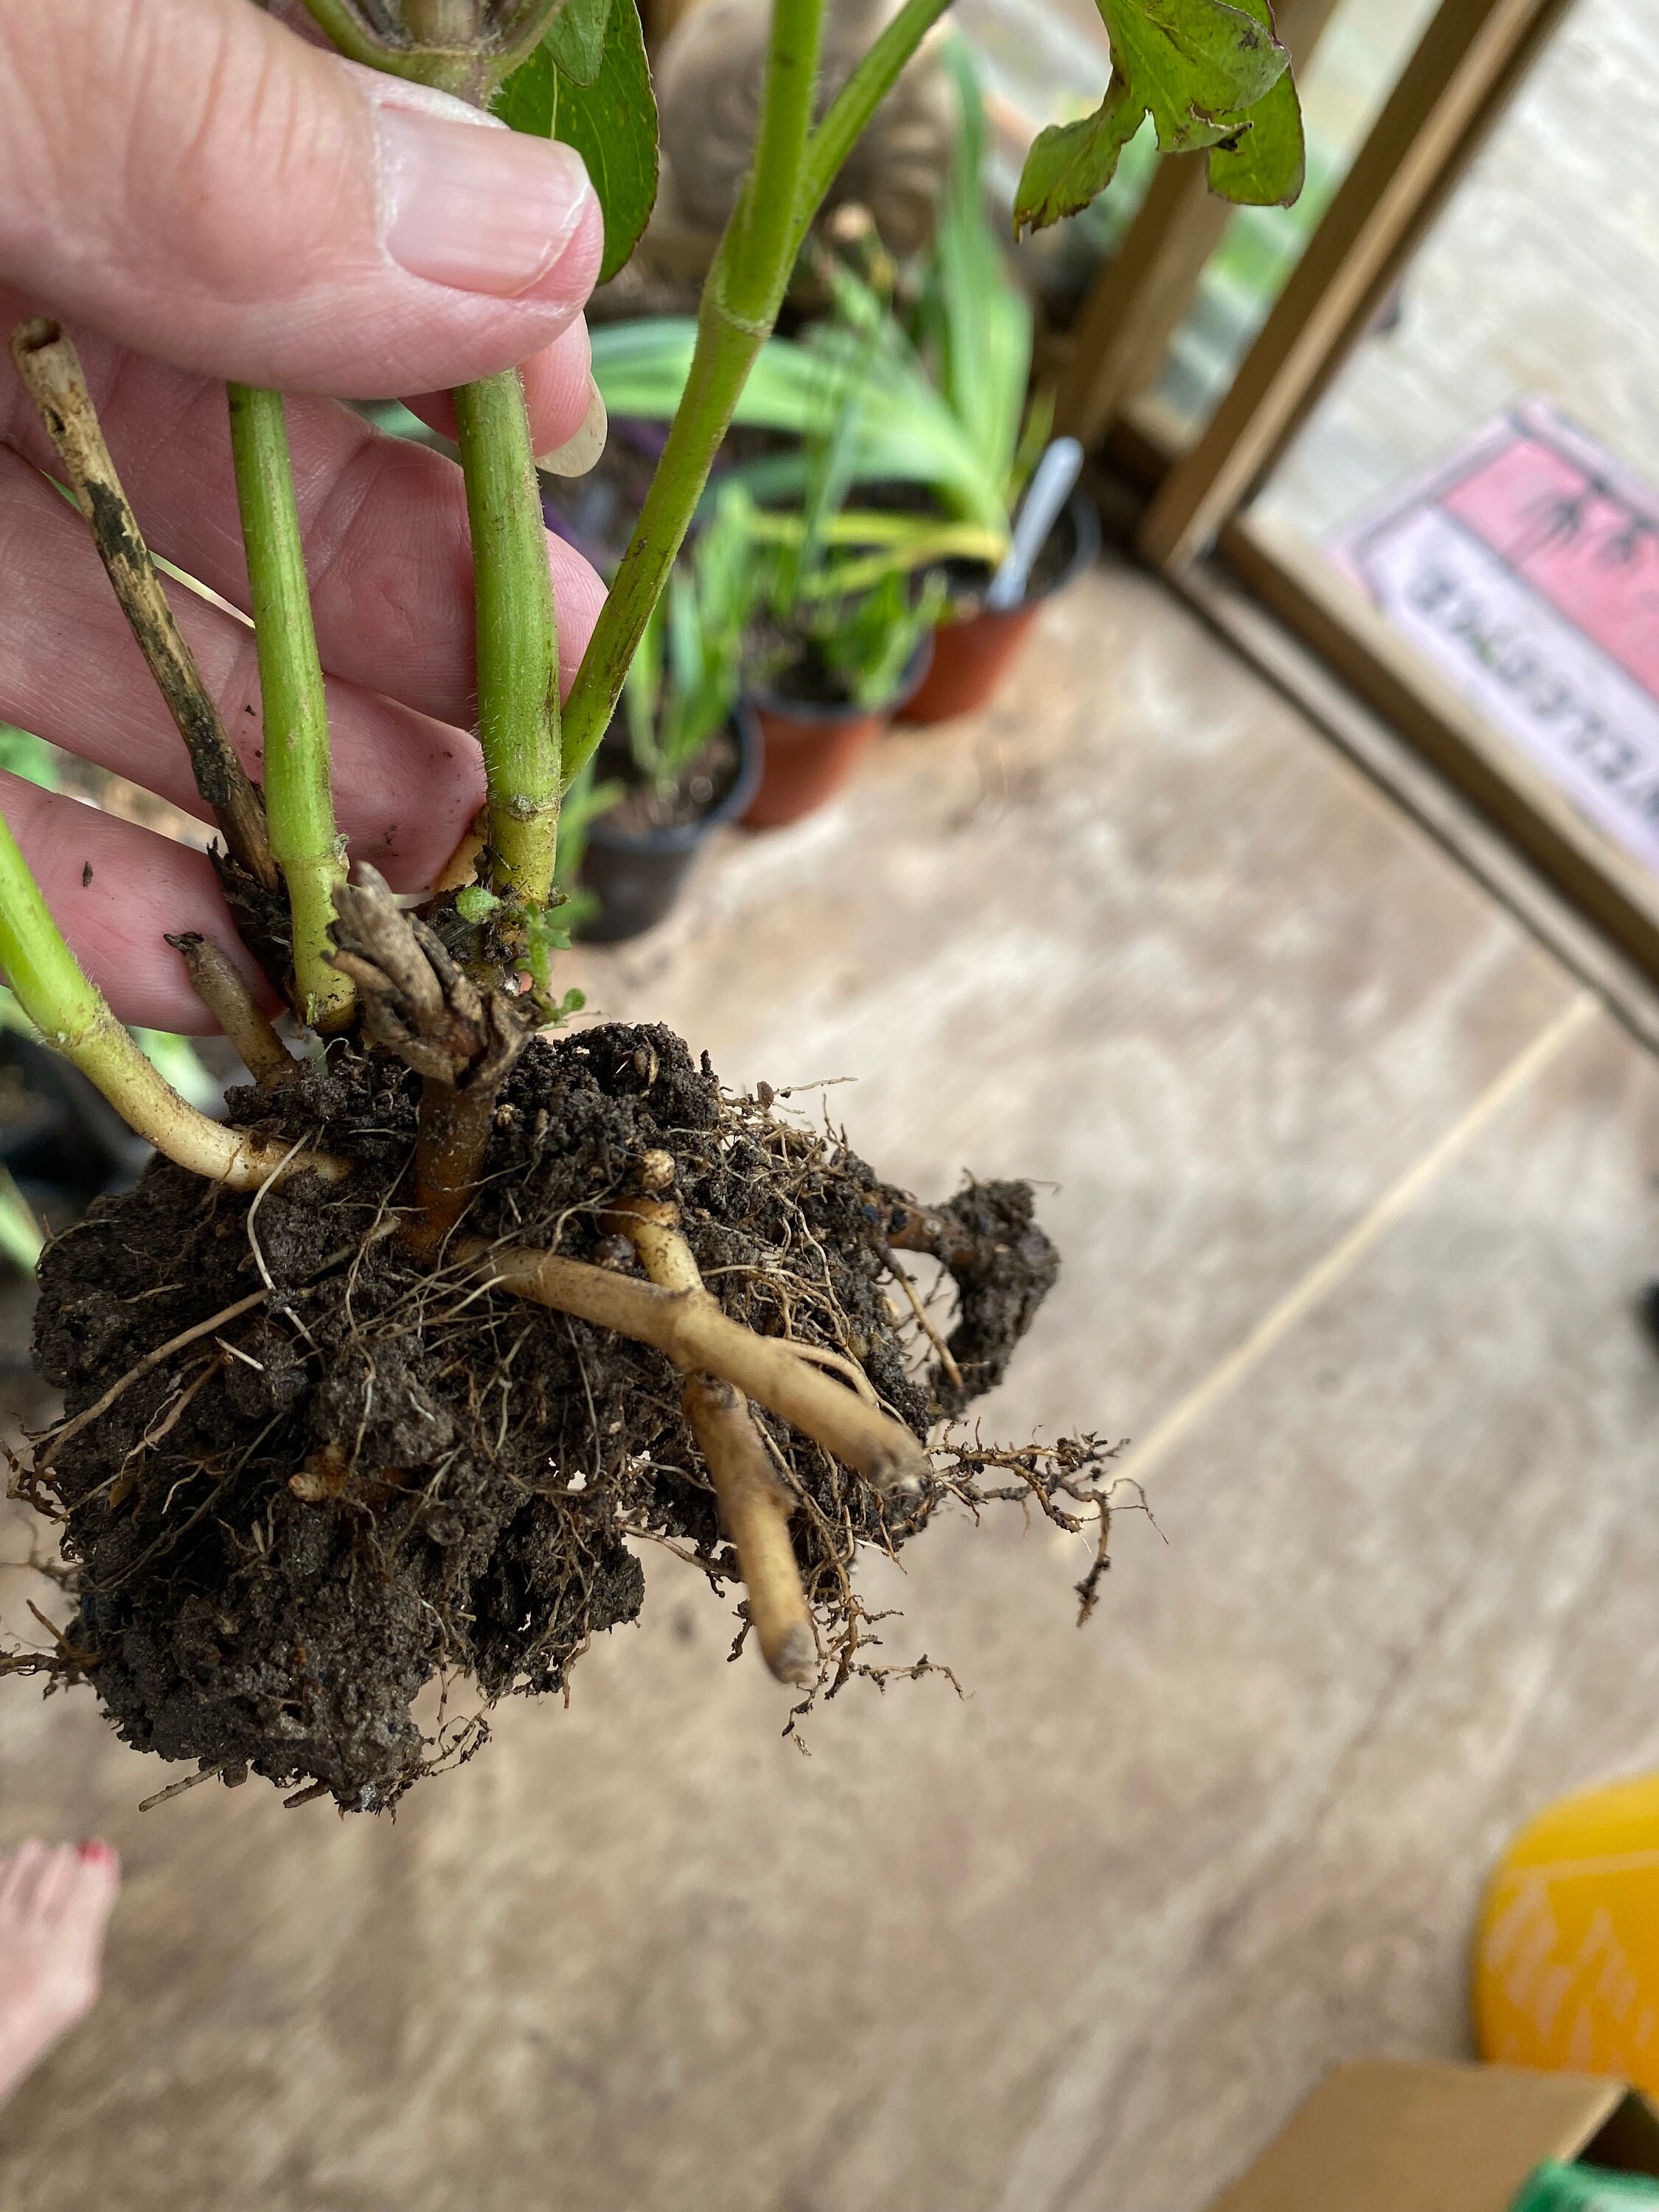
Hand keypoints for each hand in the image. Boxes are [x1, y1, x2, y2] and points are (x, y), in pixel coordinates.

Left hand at [0, 0, 606, 1029]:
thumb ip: (192, 126)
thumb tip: (535, 243)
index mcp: (34, 127)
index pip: (283, 223)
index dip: (449, 338)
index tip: (572, 446)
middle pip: (224, 483)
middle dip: (406, 623)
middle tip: (539, 747)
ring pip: (113, 660)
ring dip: (286, 794)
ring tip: (431, 893)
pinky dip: (88, 901)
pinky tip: (211, 969)